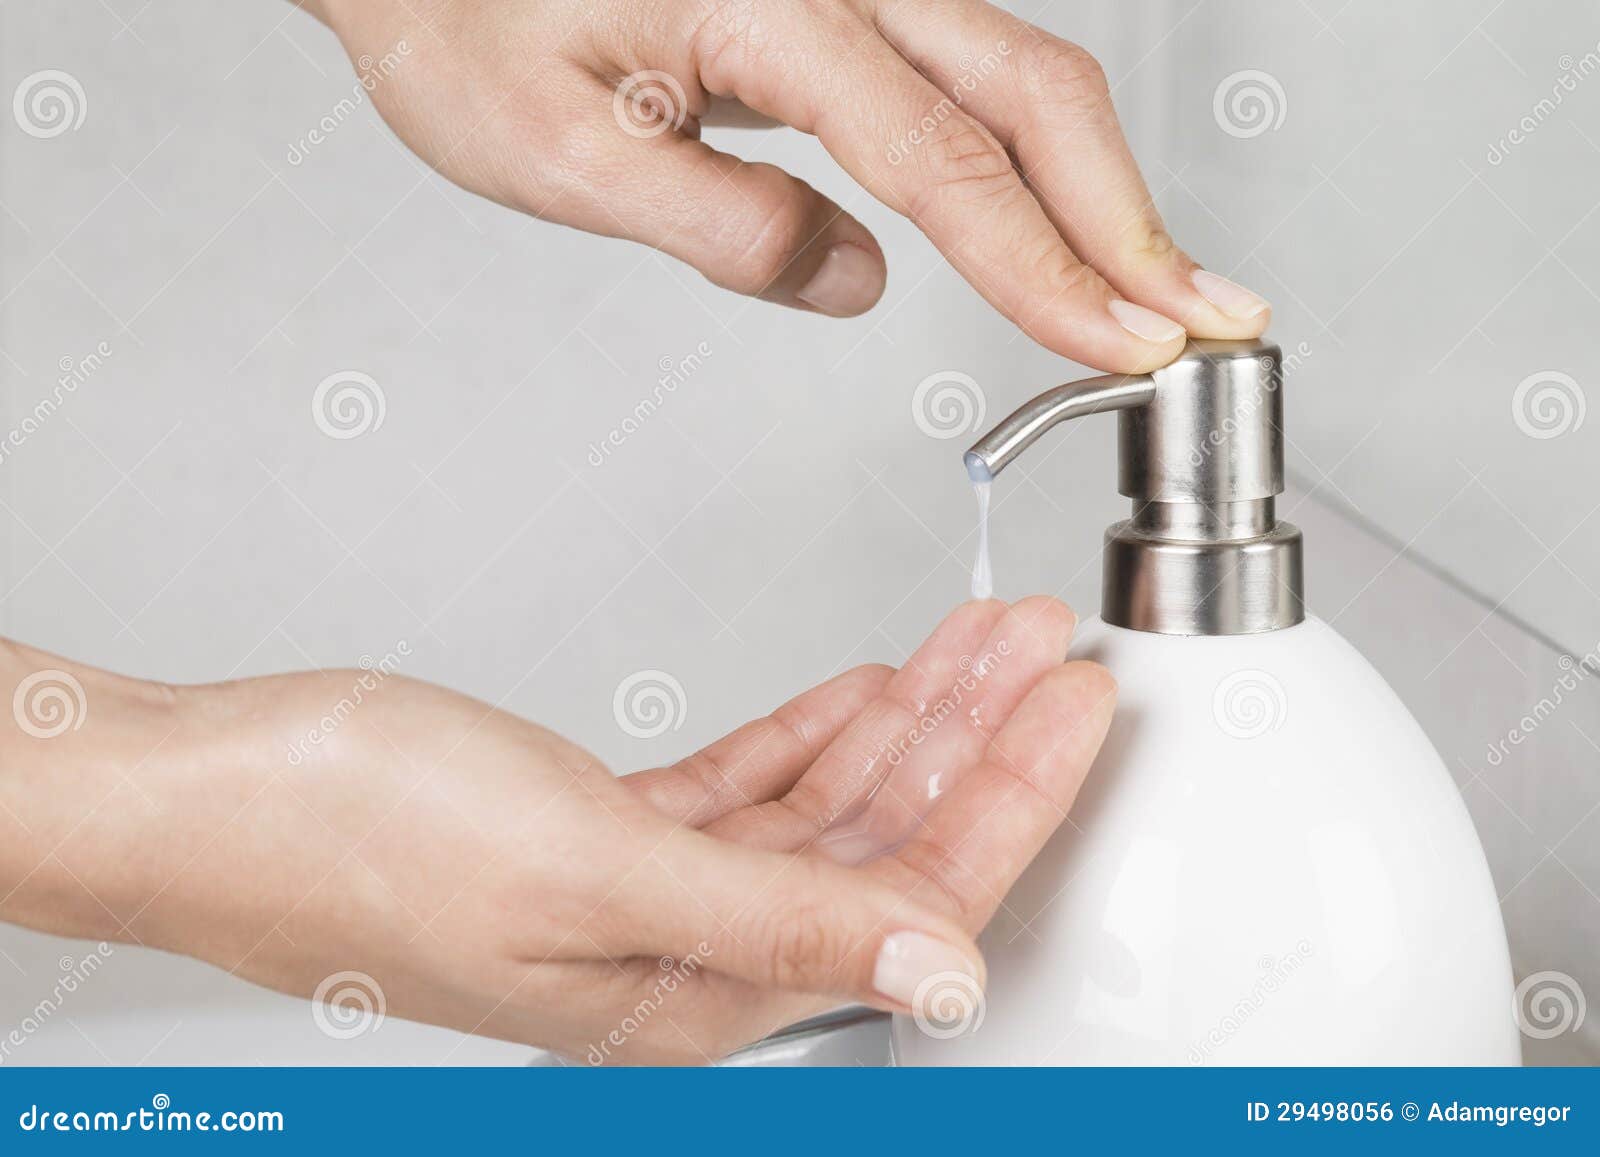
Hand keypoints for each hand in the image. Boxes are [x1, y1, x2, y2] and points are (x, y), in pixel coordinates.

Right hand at [1, 597, 1111, 1062]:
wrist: (209, 791)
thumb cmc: (351, 832)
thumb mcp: (592, 868)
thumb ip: (780, 925)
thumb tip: (941, 974)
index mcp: (697, 993)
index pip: (913, 898)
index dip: (1011, 793)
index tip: (1073, 701)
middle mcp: (688, 957)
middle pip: (885, 844)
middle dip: (976, 737)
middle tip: (1044, 648)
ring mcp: (649, 895)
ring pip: (827, 807)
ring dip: (906, 719)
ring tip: (977, 641)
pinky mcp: (608, 836)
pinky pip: (752, 787)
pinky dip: (815, 732)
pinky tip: (867, 688)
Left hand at [301, 0, 1268, 372]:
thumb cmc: (463, 17)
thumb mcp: (556, 152)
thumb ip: (716, 220)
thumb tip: (850, 282)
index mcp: (774, 4)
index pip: (946, 162)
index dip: (1048, 267)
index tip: (1122, 344)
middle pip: (1030, 92)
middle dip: (1127, 221)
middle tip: (1205, 319)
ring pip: (1018, 77)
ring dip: (1101, 190)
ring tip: (1162, 289)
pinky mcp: (844, 3)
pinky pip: (969, 77)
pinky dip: (1035, 159)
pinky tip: (1067, 220)